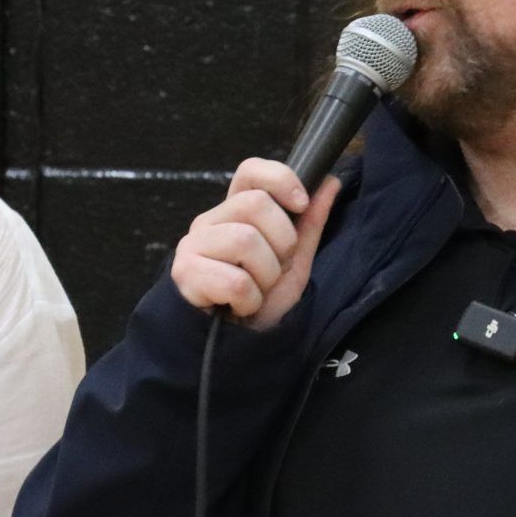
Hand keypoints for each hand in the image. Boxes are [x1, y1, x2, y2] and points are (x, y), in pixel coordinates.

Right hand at [169, 160, 340, 331]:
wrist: (233, 345)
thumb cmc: (259, 301)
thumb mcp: (293, 262)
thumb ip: (309, 223)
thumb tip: (331, 181)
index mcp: (233, 212)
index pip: (251, 171)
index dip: (280, 179)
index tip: (301, 203)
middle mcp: (208, 222)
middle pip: (254, 204)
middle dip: (280, 242)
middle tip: (273, 270)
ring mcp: (192, 246)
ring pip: (246, 241)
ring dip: (265, 277)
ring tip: (255, 291)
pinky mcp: (185, 274)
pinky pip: (235, 281)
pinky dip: (249, 301)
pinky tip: (240, 307)